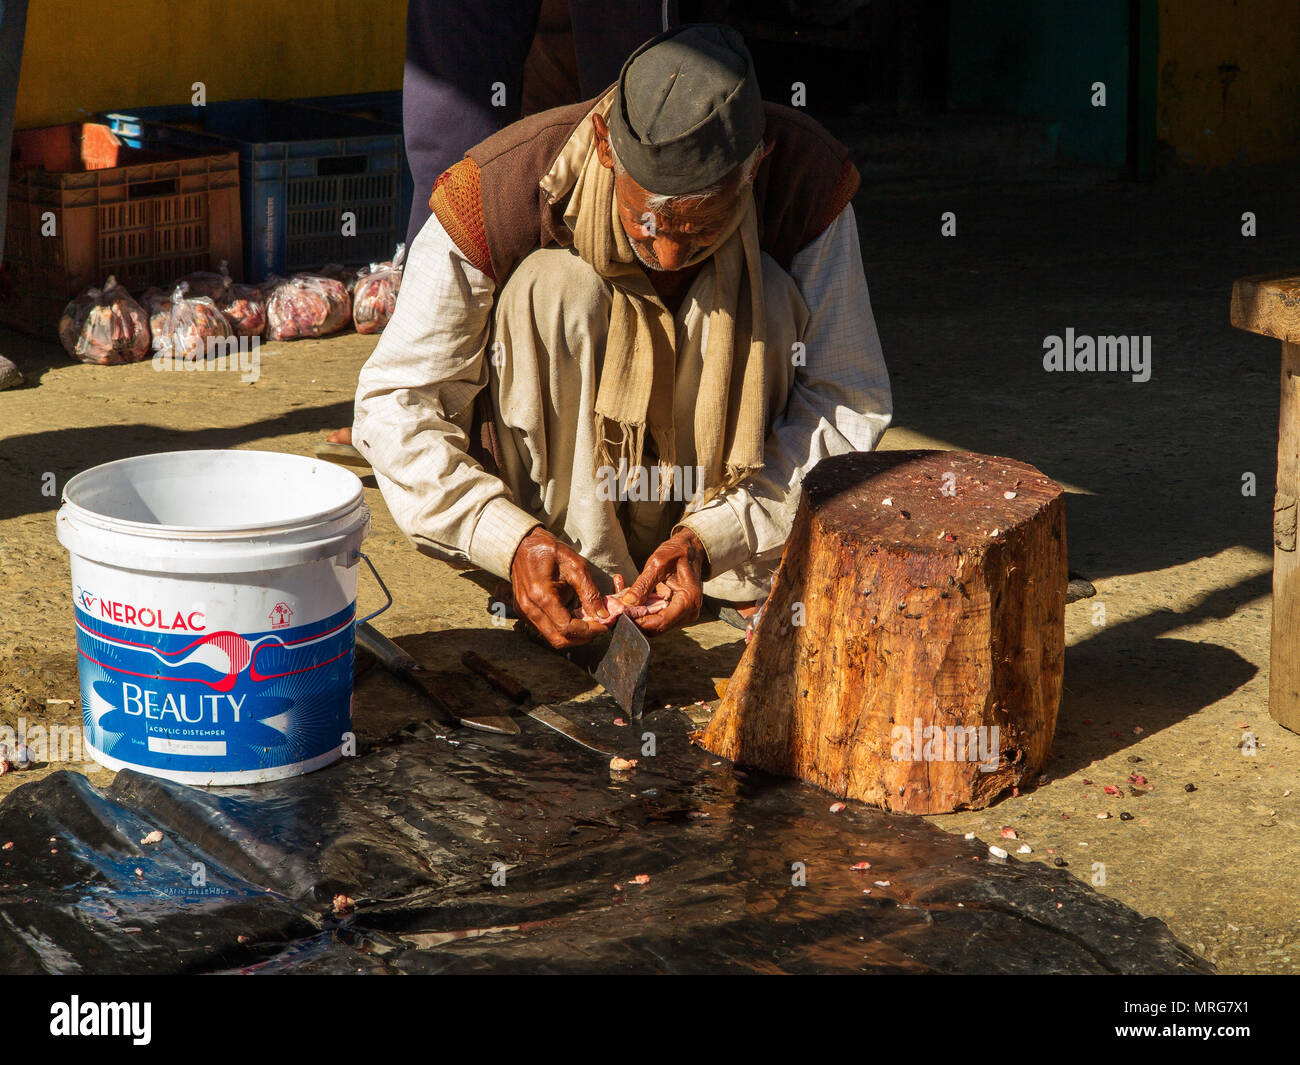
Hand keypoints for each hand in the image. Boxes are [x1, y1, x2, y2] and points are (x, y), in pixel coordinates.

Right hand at [509, 527, 609, 648]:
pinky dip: (561, 628)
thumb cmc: (549, 550)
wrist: (522, 545)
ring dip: (572, 634)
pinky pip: (544, 629)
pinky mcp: (523, 613)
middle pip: (559, 640)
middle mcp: (529, 608)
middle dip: (581, 638)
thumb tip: (602, 615)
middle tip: (597, 627)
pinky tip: (572, 615)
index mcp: (541, 595)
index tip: (603, 625)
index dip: (589, 631)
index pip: (567, 628)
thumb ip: (589, 592)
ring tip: (587, 621)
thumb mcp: (575, 565)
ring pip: (552, 637)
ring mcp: (524, 612)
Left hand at [622, 527, 705, 634]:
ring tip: (621, 598)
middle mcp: (689, 612)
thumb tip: (627, 604)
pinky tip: (631, 597)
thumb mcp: (657, 563)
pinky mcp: (677, 613)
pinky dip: (643, 610)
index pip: (661, 621)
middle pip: (657, 627)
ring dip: (637, 615)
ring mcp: (684, 614)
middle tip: (616, 607)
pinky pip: (657, 617)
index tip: (621, 615)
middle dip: (636, 619)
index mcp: (688, 600)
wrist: (691, 548)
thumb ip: (643, 585)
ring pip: (655, 624)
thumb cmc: (677, 552)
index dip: (639, 622)